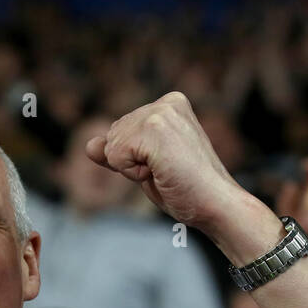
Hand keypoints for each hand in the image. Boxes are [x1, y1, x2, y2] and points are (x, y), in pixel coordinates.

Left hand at [85, 92, 248, 233]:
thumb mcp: (146, 167)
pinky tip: (161, 173)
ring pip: (112, 145)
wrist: (218, 206)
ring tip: (166, 172)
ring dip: (132, 168)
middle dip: (131, 161)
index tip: (168, 166)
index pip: (121, 130)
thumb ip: (118, 152)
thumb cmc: (188, 191)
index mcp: (170, 105)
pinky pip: (115, 155)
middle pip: (113, 134)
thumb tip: (89, 145)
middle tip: (167, 171)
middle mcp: (166, 102)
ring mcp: (161, 112)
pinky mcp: (155, 128)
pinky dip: (132, 173)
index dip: (135, 159)